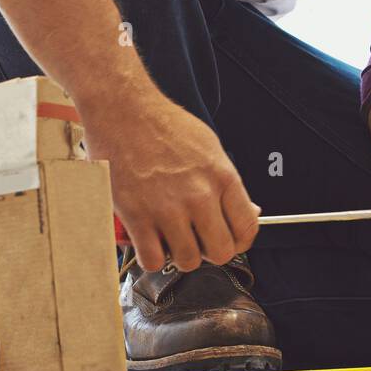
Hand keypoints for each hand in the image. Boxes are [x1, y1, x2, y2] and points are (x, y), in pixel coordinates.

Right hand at [84, 91, 259, 272]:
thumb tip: (245, 210)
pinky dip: (151, 257)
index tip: (230, 240)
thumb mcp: (209, 146)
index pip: (247, 228)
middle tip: (199, 241)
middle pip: (220, 252)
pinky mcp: (136, 215)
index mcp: (221, 176)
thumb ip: (226, 183)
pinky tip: (150, 241)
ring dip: (180, 255)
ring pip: (187, 261)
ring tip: (172, 238)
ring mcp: (167, 208)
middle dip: (210, 252)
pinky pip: (152, 260)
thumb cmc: (163, 123)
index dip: (240, 241)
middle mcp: (198, 195)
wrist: (123, 110)